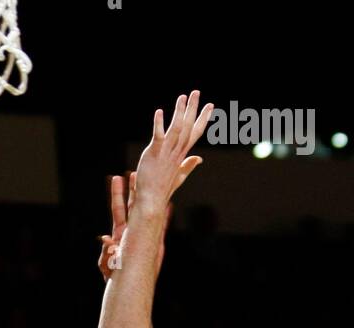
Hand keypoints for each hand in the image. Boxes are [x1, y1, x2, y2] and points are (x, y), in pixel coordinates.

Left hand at [98, 172, 171, 283]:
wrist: (128, 289)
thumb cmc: (113, 278)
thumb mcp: (106, 265)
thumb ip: (106, 253)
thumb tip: (106, 239)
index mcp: (120, 233)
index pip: (118, 210)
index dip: (117, 194)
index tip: (116, 178)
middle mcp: (132, 231)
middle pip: (133, 205)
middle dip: (134, 188)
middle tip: (135, 171)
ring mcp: (143, 236)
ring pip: (147, 213)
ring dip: (149, 198)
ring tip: (153, 183)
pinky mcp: (154, 244)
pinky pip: (160, 228)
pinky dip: (164, 217)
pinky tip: (169, 205)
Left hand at [134, 91, 212, 212]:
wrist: (150, 201)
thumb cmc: (162, 189)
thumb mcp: (178, 176)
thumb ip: (188, 165)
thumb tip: (199, 159)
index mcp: (181, 154)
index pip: (195, 133)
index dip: (202, 118)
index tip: (210, 105)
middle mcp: (176, 152)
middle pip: (187, 127)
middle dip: (193, 109)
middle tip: (196, 92)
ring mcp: (166, 153)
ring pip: (176, 129)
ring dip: (179, 112)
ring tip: (182, 97)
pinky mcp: (154, 154)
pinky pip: (158, 137)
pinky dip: (159, 124)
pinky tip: (159, 112)